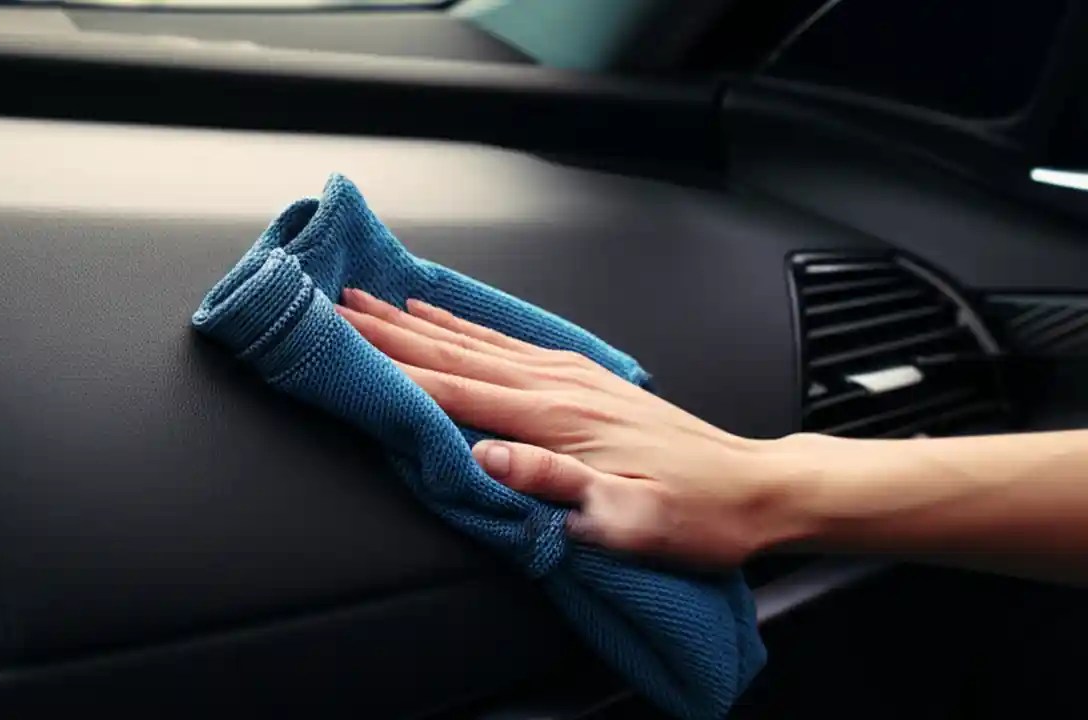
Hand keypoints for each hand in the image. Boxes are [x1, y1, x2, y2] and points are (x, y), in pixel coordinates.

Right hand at [336, 288, 800, 569]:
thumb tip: (482, 456)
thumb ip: (552, 483)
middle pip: (453, 351)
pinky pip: (508, 341)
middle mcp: (556, 384)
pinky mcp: (581, 376)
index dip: (392, 366)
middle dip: (389, 329)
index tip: (345, 342)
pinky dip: (467, 322)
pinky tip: (446, 313)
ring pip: (475, 339)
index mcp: (556, 419)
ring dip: (418, 319)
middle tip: (337, 305)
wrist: (750, 487)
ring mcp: (568, 374)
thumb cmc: (691, 512)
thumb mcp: (626, 518)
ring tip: (373, 299)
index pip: (453, 388)